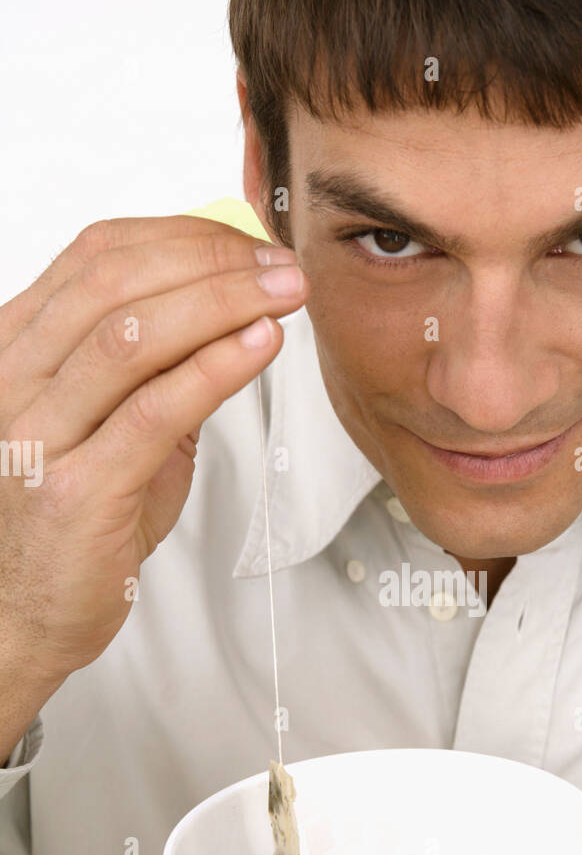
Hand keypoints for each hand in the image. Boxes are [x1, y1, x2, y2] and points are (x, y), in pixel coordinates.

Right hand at [0, 215, 306, 754]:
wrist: (18, 618)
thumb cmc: (64, 525)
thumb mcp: (103, 429)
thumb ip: (152, 375)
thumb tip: (226, 318)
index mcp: (15, 351)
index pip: (96, 257)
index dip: (181, 236)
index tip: (246, 242)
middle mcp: (15, 380)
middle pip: (116, 281)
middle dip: (212, 260)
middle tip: (279, 264)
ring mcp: (39, 433)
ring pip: (131, 334)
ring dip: (223, 302)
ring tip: (282, 293)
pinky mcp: (78, 488)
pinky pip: (155, 409)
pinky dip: (216, 367)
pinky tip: (260, 345)